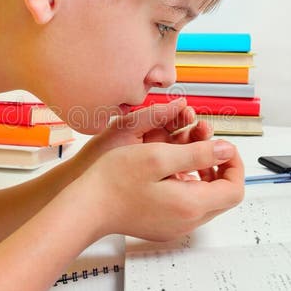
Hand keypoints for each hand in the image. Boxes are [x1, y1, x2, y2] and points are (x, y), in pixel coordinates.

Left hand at [75, 98, 214, 176]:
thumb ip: (152, 115)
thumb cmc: (99, 156)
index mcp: (149, 130)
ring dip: (198, 152)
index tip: (191, 115)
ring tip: (204, 150)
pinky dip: (192, 174)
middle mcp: (157, 147)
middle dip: (197, 133)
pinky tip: (199, 173)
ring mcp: (161, 168)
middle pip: (186, 138)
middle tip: (204, 130)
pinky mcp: (164, 186)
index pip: (175, 120)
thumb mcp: (125, 129)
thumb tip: (181, 102)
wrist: (86, 187)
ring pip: (187, 158)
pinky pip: (183, 178)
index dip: (185, 117)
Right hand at [80, 137, 243, 241]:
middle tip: (205, 147)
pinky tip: (170, 173)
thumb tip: (225, 150)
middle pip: (224, 197)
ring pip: (207, 202)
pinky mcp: (164, 227)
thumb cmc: (115, 180)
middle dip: (220, 169)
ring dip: (204, 178)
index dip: (234, 164)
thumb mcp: (158, 156)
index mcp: (191, 204)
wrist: (87, 208)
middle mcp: (188, 221)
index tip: (220, 146)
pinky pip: (189, 209)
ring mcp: (176, 227)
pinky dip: (189, 189)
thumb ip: (197, 154)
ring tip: (186, 156)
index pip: (235, 189)